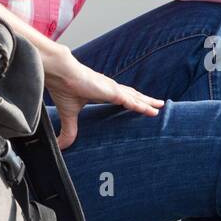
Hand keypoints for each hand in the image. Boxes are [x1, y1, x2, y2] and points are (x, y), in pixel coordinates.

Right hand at [42, 44, 162, 149]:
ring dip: (148, 102)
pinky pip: (131, 101)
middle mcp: (110, 89)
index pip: (121, 97)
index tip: (140, 105)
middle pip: (133, 95)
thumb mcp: (70, 114)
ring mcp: (113, 89)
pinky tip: (152, 111)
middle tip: (157, 105)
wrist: (60, 74)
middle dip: (145, 100)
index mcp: (102, 92)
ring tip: (160, 106)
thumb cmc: (64, 88)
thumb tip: (61, 146)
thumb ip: (69, 130)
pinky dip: (142, 106)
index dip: (131, 101)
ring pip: (135, 97)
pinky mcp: (113, 92)